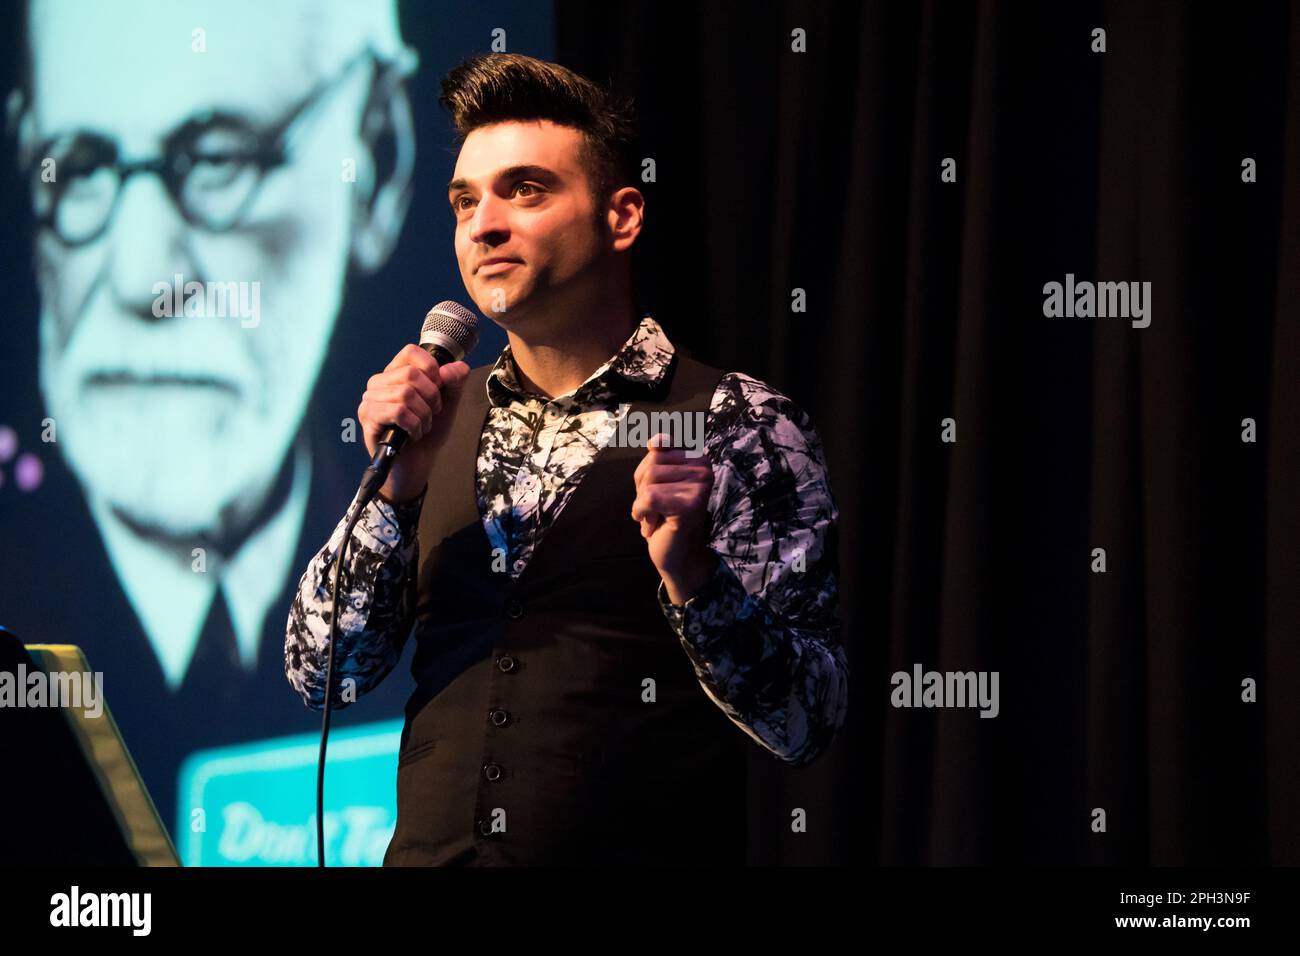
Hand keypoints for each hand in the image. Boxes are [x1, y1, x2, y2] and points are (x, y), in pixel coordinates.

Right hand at [357, 345, 470, 501]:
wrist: (418, 463)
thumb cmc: (429, 431)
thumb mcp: (449, 403)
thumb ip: (455, 381)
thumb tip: (451, 368)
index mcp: (396, 372)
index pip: (411, 352)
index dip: (432, 369)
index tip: (439, 388)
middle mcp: (379, 382)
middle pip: (411, 374)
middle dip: (432, 398)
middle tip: (432, 414)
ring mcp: (370, 399)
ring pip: (405, 394)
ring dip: (423, 415)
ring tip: (422, 427)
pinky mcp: (368, 418)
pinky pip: (398, 412)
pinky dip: (414, 425)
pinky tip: (413, 434)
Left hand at [631, 433, 717, 602]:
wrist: (677, 554)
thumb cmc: (664, 515)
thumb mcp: (656, 479)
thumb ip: (657, 456)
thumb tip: (655, 440)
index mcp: (699, 458)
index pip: (657, 449)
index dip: (648, 474)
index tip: (660, 493)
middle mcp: (705, 468)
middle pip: (653, 463)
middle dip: (644, 489)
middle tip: (657, 508)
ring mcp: (700, 486)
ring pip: (649, 480)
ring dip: (643, 503)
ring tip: (657, 516)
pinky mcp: (690, 504)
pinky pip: (649, 498)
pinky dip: (642, 513)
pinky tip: (653, 524)